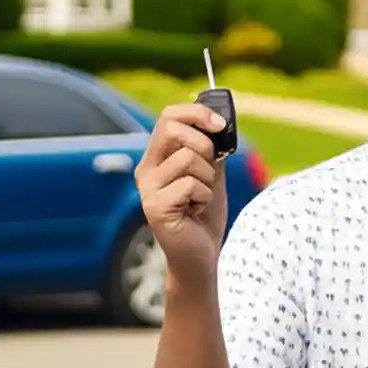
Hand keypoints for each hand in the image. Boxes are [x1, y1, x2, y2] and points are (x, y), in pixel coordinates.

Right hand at [134, 103, 228, 284]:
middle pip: (172, 129)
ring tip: (201, 198)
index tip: (220, 124)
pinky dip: (205, 198)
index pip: (168, 117)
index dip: (196, 113)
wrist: (201, 255)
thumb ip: (210, 148)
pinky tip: (196, 212)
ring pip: (188, 158)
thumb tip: (218, 122)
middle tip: (211, 169)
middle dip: (204, 145)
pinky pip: (191, 185)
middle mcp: (147, 170)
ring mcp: (148, 189)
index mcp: (157, 157)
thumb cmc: (204, 214)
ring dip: (207, 179)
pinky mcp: (156, 207)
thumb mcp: (211, 173)